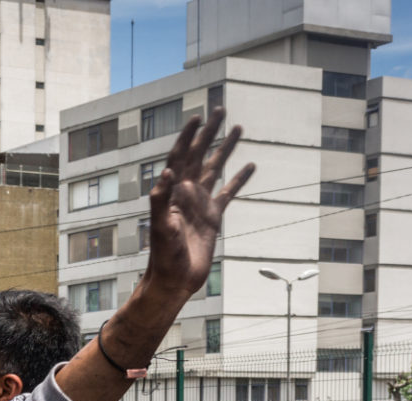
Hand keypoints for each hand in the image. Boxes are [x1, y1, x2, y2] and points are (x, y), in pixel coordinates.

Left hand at [143, 109, 254, 298]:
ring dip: (226, 149)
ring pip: (216, 169)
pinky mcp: (213, 217)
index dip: (188, 136)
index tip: (197, 117)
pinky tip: (250, 166)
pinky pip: (229, 192)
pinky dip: (239, 179)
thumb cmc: (163, 255)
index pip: (180, 156)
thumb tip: (168, 171)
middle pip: (200, 155)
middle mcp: (187, 192)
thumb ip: (161, 199)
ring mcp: (201, 203)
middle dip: (210, 132)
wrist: (175, 279)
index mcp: (173, 191)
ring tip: (239, 128)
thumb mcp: (160, 226)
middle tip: (220, 109)